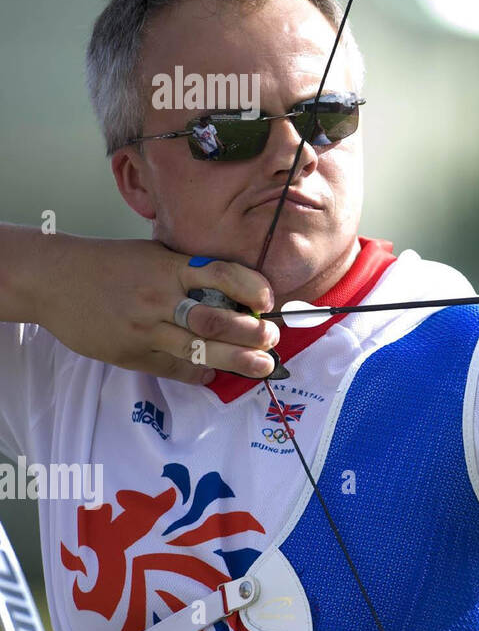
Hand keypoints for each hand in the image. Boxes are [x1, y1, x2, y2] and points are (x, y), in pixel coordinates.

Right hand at [36, 236, 281, 382]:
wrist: (52, 279)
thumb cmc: (110, 263)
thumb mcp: (153, 255)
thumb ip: (191, 270)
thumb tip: (235, 292)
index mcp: (169, 268)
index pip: (222, 274)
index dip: (252, 287)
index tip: (268, 300)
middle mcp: (159, 298)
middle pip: (215, 320)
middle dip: (252, 334)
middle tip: (273, 340)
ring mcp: (144, 329)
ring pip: (198, 349)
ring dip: (236, 360)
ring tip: (262, 366)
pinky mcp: (129, 353)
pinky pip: (172, 367)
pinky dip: (197, 372)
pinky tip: (213, 375)